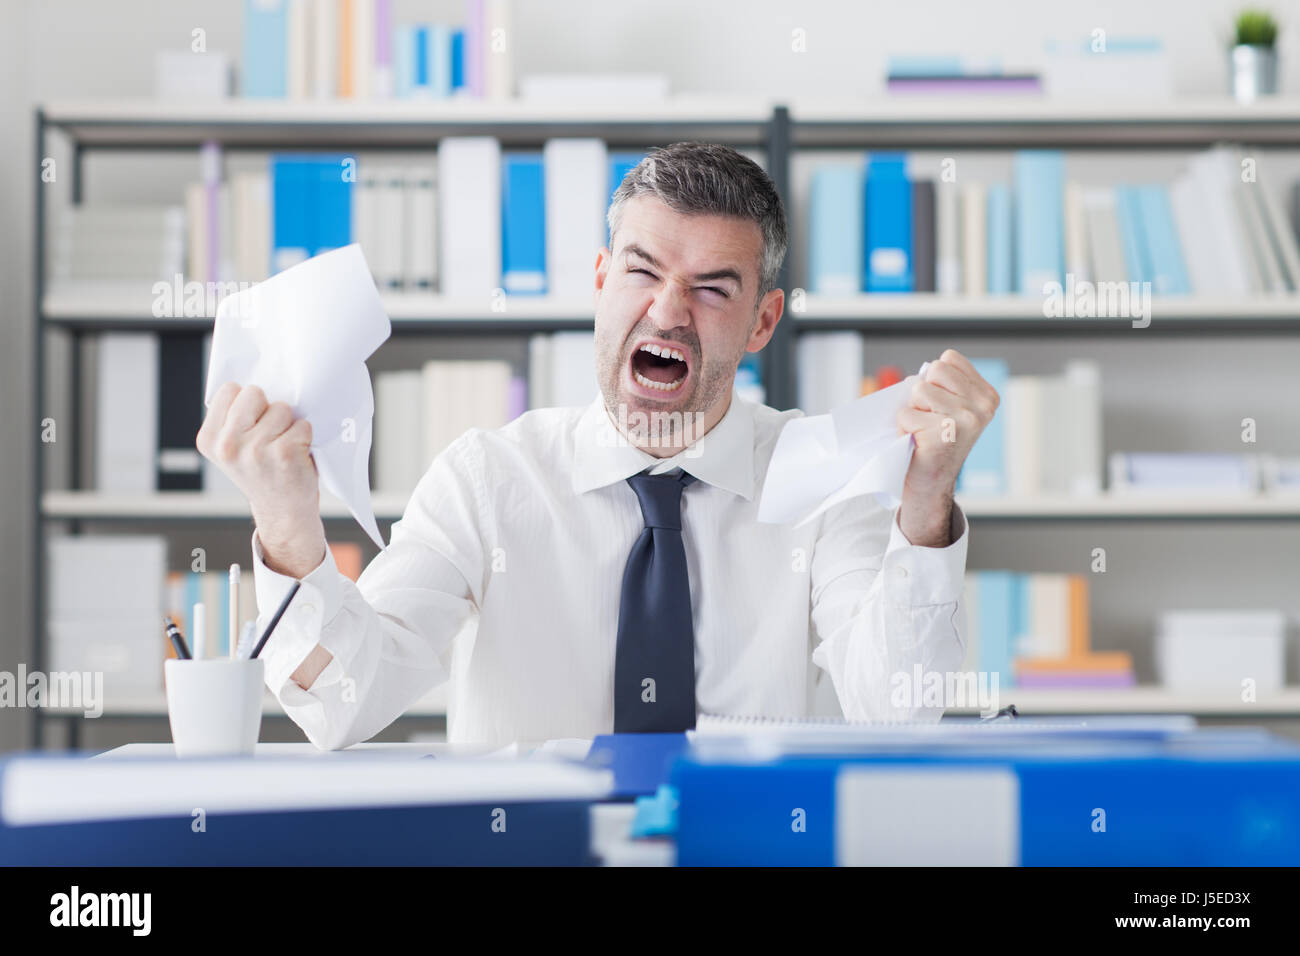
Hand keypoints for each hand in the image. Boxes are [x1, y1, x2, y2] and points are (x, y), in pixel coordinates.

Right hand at [196, 383, 326, 576]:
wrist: (283, 510)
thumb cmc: (262, 470)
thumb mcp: (233, 445)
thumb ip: (234, 416)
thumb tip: (255, 370)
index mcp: (209, 439)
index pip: (230, 388)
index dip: (247, 403)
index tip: (250, 425)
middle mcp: (228, 446)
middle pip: (255, 392)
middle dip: (267, 409)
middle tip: (269, 436)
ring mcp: (256, 451)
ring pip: (282, 408)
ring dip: (288, 425)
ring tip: (282, 447)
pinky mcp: (285, 454)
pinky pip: (303, 424)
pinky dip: (305, 436)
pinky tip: (296, 456)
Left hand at [895, 349, 999, 545]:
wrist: (930, 483)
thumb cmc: (932, 441)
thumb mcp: (948, 406)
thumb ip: (942, 384)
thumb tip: (919, 373)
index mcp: (987, 395)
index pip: (949, 359)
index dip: (934, 380)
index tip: (940, 406)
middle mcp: (983, 406)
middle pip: (935, 369)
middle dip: (922, 393)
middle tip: (929, 419)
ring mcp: (966, 419)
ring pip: (919, 389)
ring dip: (913, 410)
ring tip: (923, 430)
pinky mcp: (944, 432)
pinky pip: (907, 414)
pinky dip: (905, 427)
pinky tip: (918, 442)